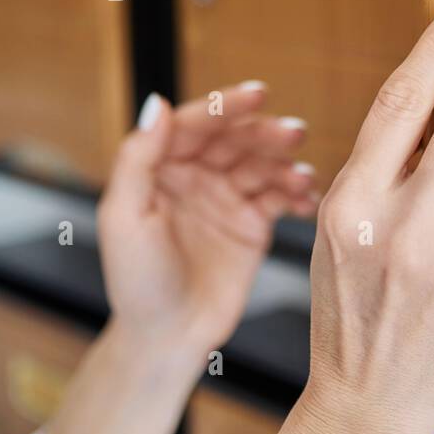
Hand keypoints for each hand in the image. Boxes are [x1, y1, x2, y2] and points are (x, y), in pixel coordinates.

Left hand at [96, 82, 317, 356]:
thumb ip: (138, 158)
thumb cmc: (137, 281)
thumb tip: (157, 102)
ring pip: (262, 165)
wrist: (169, 337)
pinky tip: (309, 196)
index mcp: (160, 168)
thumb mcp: (124, 217)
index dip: (225, 106)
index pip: (194, 124)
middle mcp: (196, 176)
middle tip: (293, 133)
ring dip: (285, 163)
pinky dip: (298, 193)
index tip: (259, 95)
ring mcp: (227, 198)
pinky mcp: (253, 224)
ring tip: (302, 175)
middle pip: (235, 140)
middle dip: (265, 133)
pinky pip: (280, 197)